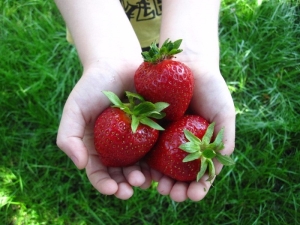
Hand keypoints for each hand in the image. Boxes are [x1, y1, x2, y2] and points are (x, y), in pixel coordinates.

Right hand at [56, 62, 152, 199]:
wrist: (117, 64)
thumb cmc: (93, 86)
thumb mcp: (74, 109)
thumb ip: (69, 137)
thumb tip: (80, 165)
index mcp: (96, 146)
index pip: (98, 172)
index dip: (104, 183)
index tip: (111, 189)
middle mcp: (116, 148)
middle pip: (120, 173)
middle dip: (125, 184)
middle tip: (132, 186)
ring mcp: (135, 140)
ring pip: (140, 166)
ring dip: (143, 178)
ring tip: (146, 181)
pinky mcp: (153, 131)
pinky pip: (156, 150)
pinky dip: (157, 162)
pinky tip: (160, 168)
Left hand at [149, 64, 235, 201]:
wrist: (189, 62)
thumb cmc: (211, 88)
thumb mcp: (223, 114)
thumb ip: (224, 139)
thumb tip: (217, 168)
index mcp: (198, 146)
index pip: (198, 174)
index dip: (197, 188)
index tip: (195, 195)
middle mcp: (178, 145)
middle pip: (176, 175)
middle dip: (175, 189)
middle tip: (173, 195)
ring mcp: (161, 137)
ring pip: (157, 165)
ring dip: (155, 180)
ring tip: (155, 186)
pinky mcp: (145, 126)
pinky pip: (141, 146)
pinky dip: (141, 159)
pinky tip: (140, 168)